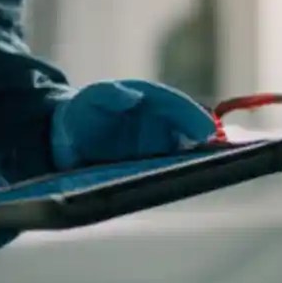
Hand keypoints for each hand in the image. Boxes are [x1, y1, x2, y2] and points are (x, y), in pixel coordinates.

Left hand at [51, 80, 217, 169]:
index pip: (176, 104)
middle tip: (215, 158)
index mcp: (150, 99)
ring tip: (201, 176)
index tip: (205, 129)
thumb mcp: (92, 99)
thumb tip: (133, 95)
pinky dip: (177, 177)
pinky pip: (169, 171)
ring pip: (183, 153)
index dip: (192, 116)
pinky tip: (176, 187)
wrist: (66, 137)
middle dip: (203, 144)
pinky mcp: (153, 167)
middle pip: (189, 131)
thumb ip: (110, 95)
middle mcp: (162, 122)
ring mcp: (160, 145)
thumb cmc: (83, 112)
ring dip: (194, 163)